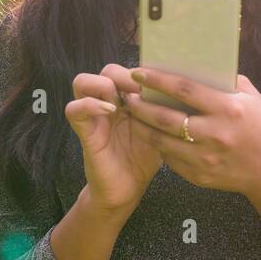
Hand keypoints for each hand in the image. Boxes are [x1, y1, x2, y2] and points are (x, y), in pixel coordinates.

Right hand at [66, 65, 163, 214]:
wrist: (128, 189)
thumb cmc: (145, 158)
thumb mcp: (159, 130)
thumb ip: (163, 109)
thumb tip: (186, 88)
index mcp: (126, 99)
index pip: (127, 70)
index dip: (141, 72)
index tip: (159, 83)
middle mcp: (108, 103)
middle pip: (107, 70)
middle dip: (123, 75)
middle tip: (140, 90)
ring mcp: (93, 116)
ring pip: (81, 82)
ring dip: (102, 84)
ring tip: (121, 99)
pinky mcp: (84, 131)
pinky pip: (74, 109)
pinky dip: (89, 104)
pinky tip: (110, 111)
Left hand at [120, 68, 260, 222]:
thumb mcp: (250, 97)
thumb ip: (225, 82)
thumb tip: (196, 64)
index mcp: (228, 108)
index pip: (184, 89)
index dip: (158, 80)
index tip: (139, 72)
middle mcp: (215, 133)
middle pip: (166, 117)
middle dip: (142, 105)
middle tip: (128, 96)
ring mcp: (206, 158)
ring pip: (162, 141)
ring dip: (142, 127)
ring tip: (133, 115)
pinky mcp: (200, 176)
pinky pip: (171, 159)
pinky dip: (158, 146)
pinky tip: (151, 135)